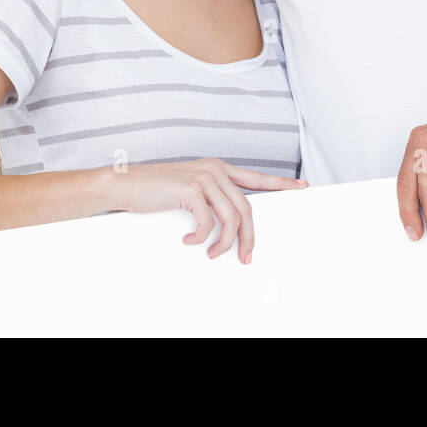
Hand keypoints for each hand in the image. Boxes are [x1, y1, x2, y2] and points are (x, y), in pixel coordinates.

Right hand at [116, 158, 306, 261]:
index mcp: (217, 168)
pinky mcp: (191, 190)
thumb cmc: (154, 190)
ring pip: (233, 217)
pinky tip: (190, 241)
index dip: (280, 183)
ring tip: (212, 254)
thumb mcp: (189, 189)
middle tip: (246, 257)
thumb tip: (229, 222)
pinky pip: (208, 223)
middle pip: (247, 208)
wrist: (124, 184)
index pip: (256, 177)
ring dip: (225, 243)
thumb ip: (210, 197)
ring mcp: (204, 177)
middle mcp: (215, 169)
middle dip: (250, 237)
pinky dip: (201, 238)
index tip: (302, 187)